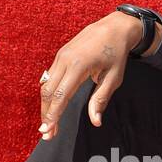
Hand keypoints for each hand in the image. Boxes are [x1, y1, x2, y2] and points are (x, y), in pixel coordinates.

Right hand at [38, 11, 141, 140]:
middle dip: (46, 115)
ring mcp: (60, 56)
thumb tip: (96, 122)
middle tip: (47, 134)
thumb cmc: (116, 53)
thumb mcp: (114, 77)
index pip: (60, 96)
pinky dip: (48, 94)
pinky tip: (51, 106)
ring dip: (45, 106)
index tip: (47, 131)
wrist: (114, 27)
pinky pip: (49, 77)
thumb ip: (101, 99)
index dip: (53, 116)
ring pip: (45, 85)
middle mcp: (64, 60)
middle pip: (47, 93)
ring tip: (49, 124)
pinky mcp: (60, 55)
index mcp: (78, 65)